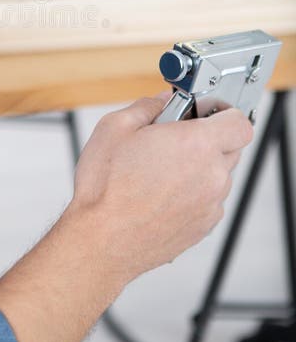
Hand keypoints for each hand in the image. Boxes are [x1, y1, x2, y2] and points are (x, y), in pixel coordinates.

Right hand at [72, 94, 253, 278]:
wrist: (101, 240)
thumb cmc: (105, 189)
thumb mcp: (115, 128)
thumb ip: (147, 106)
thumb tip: (161, 101)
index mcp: (197, 144)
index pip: (239, 122)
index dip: (224, 113)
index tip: (206, 112)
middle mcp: (212, 175)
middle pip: (231, 147)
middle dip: (208, 138)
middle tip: (175, 139)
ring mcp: (210, 204)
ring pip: (218, 175)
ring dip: (200, 167)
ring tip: (161, 170)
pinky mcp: (203, 226)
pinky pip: (208, 200)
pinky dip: (193, 193)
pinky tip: (161, 193)